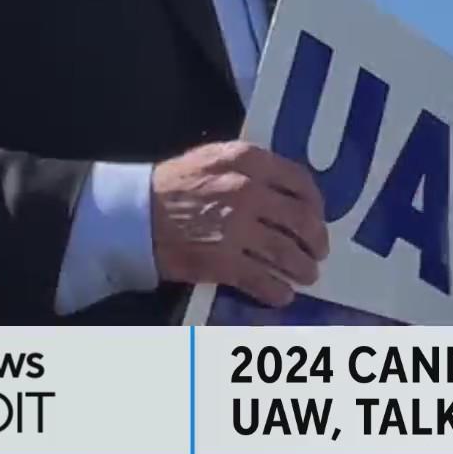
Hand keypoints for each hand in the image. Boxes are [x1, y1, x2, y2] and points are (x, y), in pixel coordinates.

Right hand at [150, 141, 329, 308]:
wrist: (133, 214)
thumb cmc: (173, 184)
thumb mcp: (215, 158)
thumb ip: (251, 168)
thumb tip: (286, 188)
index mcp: (248, 162)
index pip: (300, 182)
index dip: (316, 203)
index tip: (318, 215)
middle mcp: (249, 192)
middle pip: (301, 220)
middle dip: (316, 240)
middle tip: (319, 251)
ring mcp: (237, 229)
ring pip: (287, 253)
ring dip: (302, 268)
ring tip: (307, 275)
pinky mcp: (223, 262)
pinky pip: (262, 280)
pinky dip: (277, 291)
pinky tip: (282, 295)